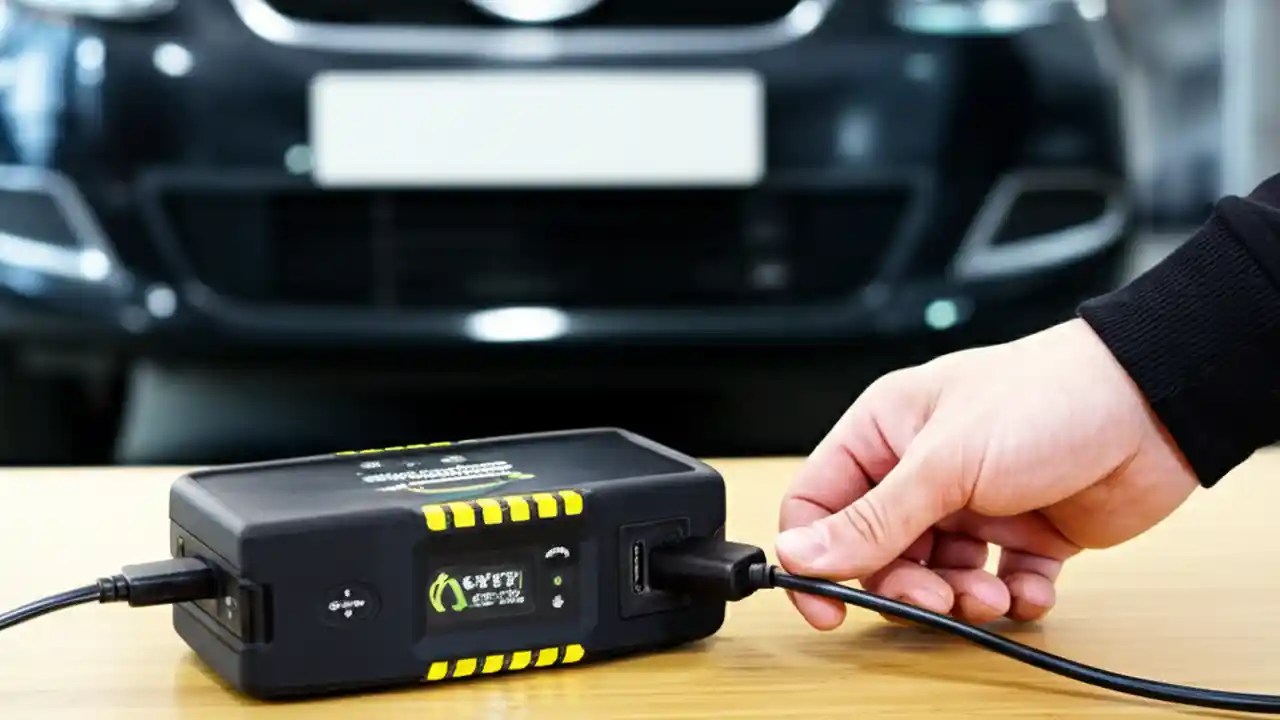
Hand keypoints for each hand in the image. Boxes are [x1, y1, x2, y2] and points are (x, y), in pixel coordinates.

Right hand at [776, 319, 1198, 628]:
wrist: (1153, 406)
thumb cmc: (1045, 397)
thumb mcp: (944, 461)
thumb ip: (873, 518)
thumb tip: (801, 552)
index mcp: (885, 432)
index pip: (819, 501)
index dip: (814, 555)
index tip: (827, 604)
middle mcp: (922, 469)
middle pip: (878, 552)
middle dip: (903, 586)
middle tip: (933, 599)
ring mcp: (973, 503)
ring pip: (936, 576)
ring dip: (959, 599)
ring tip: (989, 594)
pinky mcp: (1024, 532)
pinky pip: (997, 583)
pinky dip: (1010, 598)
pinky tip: (1028, 586)